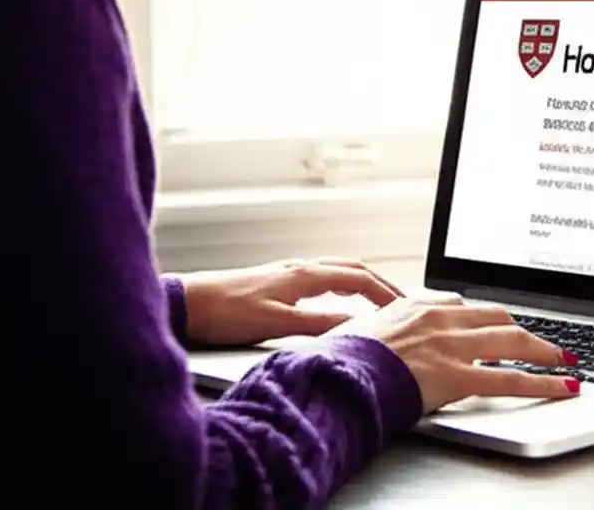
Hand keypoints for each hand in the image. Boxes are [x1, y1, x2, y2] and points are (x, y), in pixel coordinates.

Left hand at [175, 257, 403, 345]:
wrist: (188, 304)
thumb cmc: (226, 312)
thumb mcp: (278, 323)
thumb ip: (320, 324)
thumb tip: (358, 325)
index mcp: (305, 275)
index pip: (359, 278)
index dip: (386, 293)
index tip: (405, 308)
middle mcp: (300, 267)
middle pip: (353, 268)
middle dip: (381, 284)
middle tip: (401, 302)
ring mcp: (289, 272)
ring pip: (338, 270)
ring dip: (363, 282)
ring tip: (378, 300)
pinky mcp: (278, 281)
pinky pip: (323, 276)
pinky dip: (343, 285)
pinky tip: (338, 299)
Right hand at [328, 295, 580, 412]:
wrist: (334, 379)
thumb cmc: (339, 361)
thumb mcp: (360, 333)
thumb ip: (383, 330)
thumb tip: (379, 336)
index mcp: (416, 305)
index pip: (463, 304)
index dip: (486, 318)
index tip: (498, 324)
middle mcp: (439, 318)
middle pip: (496, 316)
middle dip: (524, 329)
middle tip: (544, 341)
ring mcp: (451, 345)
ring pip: (513, 340)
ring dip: (545, 351)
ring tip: (565, 360)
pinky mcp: (457, 375)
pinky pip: (510, 378)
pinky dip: (542, 382)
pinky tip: (562, 386)